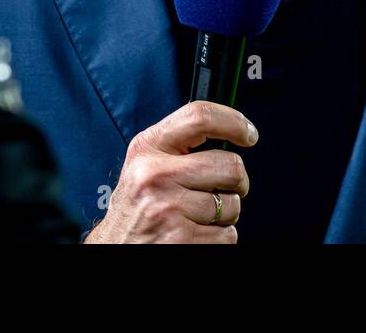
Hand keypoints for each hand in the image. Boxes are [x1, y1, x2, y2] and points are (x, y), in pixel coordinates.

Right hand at [84, 102, 258, 243]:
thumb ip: (178, 146)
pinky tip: (196, 235)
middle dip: (238, 182)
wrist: (116, 249)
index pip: (199, 116)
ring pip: (233, 204)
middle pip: (230, 165)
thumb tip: (230, 130)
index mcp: (147, 148)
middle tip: (224, 190)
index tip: (248, 133)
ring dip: (226, 214)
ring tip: (199, 217)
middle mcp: (155, 175)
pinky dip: (219, 238)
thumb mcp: (145, 165)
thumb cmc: (137, 207)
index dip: (233, 121)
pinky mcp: (180, 239)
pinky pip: (227, 235)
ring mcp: (168, 208)